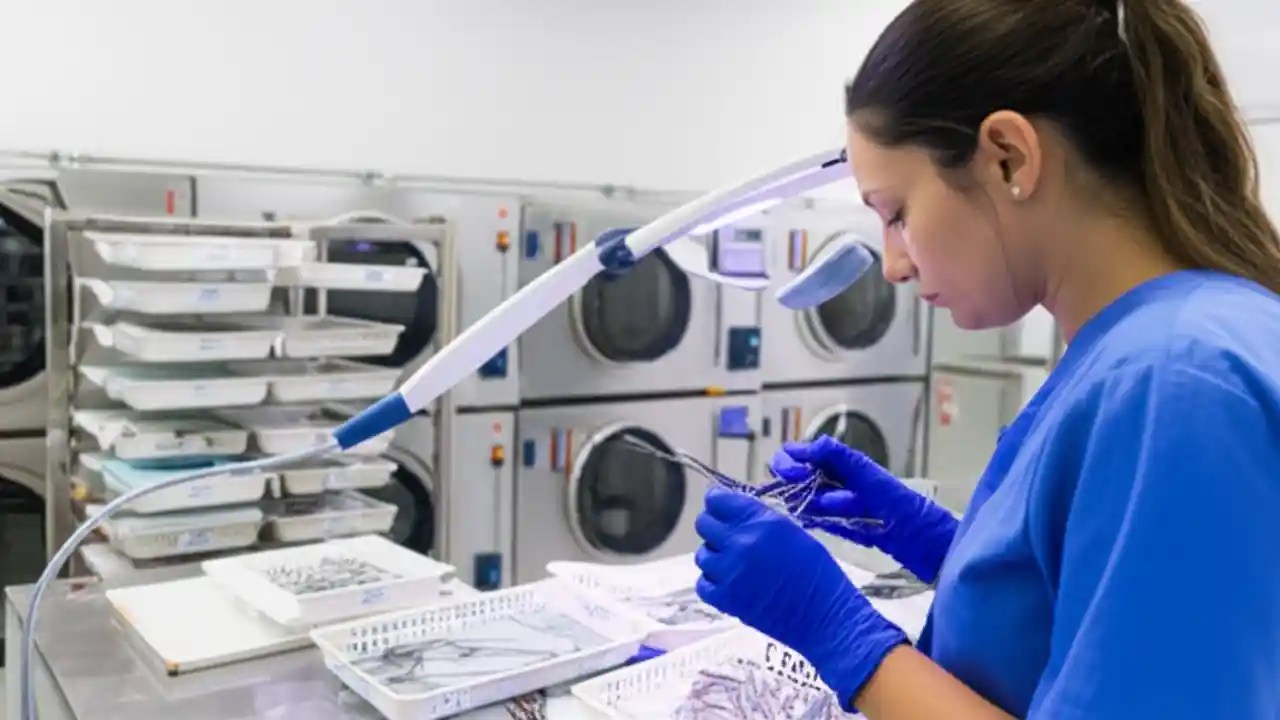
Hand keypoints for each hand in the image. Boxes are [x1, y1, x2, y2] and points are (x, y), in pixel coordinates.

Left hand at [694, 487, 908, 707]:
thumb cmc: (817, 572)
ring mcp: (728, 572)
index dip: (719, 503)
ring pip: (702, 554)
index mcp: (761, 522)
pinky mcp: (724, 599)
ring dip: (715, 556)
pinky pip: (703, 583)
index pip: (717, 500)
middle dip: (715, 527)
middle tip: (730, 537)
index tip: (723, 509)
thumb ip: (759, 519)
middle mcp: (740, 543)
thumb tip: (734, 512)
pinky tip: (731, 583)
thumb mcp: (791, 531)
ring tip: (736, 564)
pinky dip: (713, 582)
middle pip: (703, 524)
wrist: (824, 616)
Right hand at [770, 435, 957, 582]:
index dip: (799, 457)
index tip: (782, 467)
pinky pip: (833, 522)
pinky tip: (801, 517)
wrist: (939, 550)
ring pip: (822, 499)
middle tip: (779, 485)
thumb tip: (813, 445)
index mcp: (860, 470)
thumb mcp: (875, 483)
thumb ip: (846, 461)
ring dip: (803, 497)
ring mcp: (859, 510)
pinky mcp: (864, 531)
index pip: (821, 455)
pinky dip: (816, 518)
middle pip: (818, 476)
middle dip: (796, 477)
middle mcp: (857, 486)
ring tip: (782, 499)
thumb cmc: (911, 514)